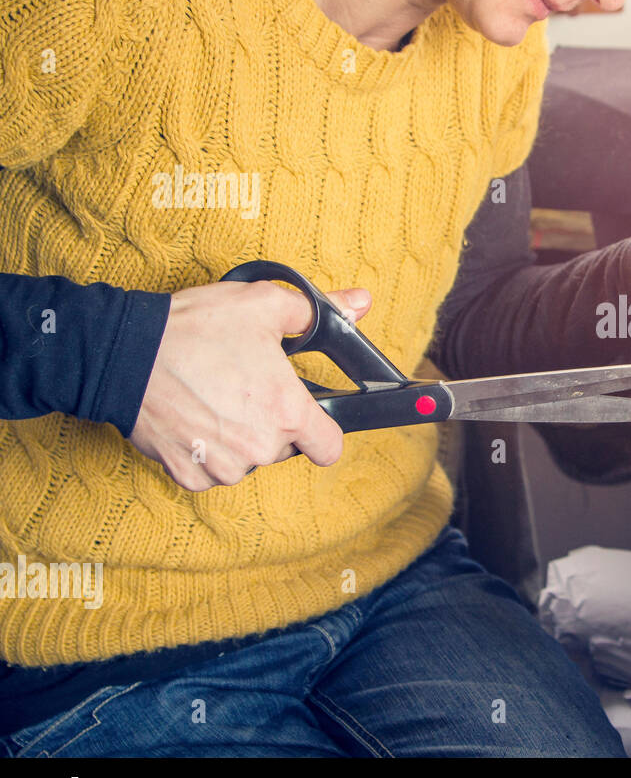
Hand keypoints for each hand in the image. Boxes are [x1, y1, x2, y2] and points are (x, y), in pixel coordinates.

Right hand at [129, 280, 372, 491]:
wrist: (125, 353)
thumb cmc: (195, 329)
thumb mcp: (264, 304)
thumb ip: (319, 311)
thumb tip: (359, 302)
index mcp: (288, 412)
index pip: (330, 447)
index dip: (323, 432)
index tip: (309, 418)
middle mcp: (260, 447)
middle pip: (284, 447)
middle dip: (272, 423)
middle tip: (244, 388)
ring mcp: (223, 466)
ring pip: (247, 459)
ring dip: (237, 437)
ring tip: (213, 398)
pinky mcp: (189, 475)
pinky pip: (211, 470)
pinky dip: (205, 450)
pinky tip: (192, 417)